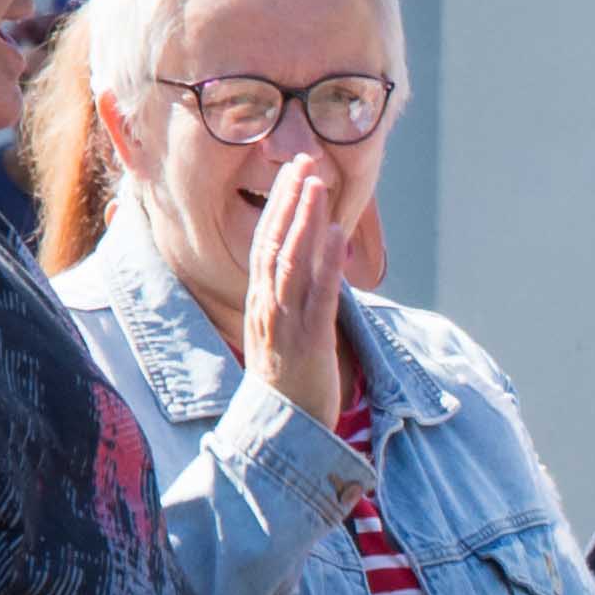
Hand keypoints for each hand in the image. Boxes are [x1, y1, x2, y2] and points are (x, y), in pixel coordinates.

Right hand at [243, 158, 354, 428]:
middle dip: (288, 200)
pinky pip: (314, 296)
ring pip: (289, 260)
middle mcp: (267, 307)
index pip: (265, 244)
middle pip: (272, 242)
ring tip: (316, 183)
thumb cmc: (290, 384)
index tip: (294, 174)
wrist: (283, 434)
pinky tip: (333, 234)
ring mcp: (284, 323)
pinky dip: (323, 262)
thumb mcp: (288, 336)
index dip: (279, 207)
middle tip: (304, 160)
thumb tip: (322, 266)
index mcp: (261, 304)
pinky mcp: (307, 343)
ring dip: (302, 218)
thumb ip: (298, 301)